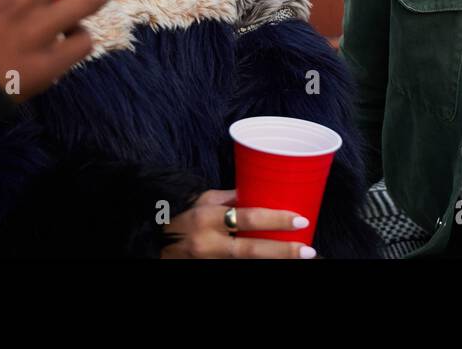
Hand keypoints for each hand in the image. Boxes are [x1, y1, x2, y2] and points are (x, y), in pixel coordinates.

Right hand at [160, 189, 316, 258]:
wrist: (152, 241)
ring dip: (274, 261)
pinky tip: (275, 262)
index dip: (275, 219)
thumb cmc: (180, 216)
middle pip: (252, 250)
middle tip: (309, 251)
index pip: (247, 217)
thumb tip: (261, 192)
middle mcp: (208, 242)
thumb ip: (231, 197)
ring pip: (247, 263)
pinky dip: (257, 265)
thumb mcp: (203, 199)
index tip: (300, 219)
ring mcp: (208, 261)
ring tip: (300, 257)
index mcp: (207, 217)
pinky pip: (237, 267)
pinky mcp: (209, 270)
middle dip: (283, 252)